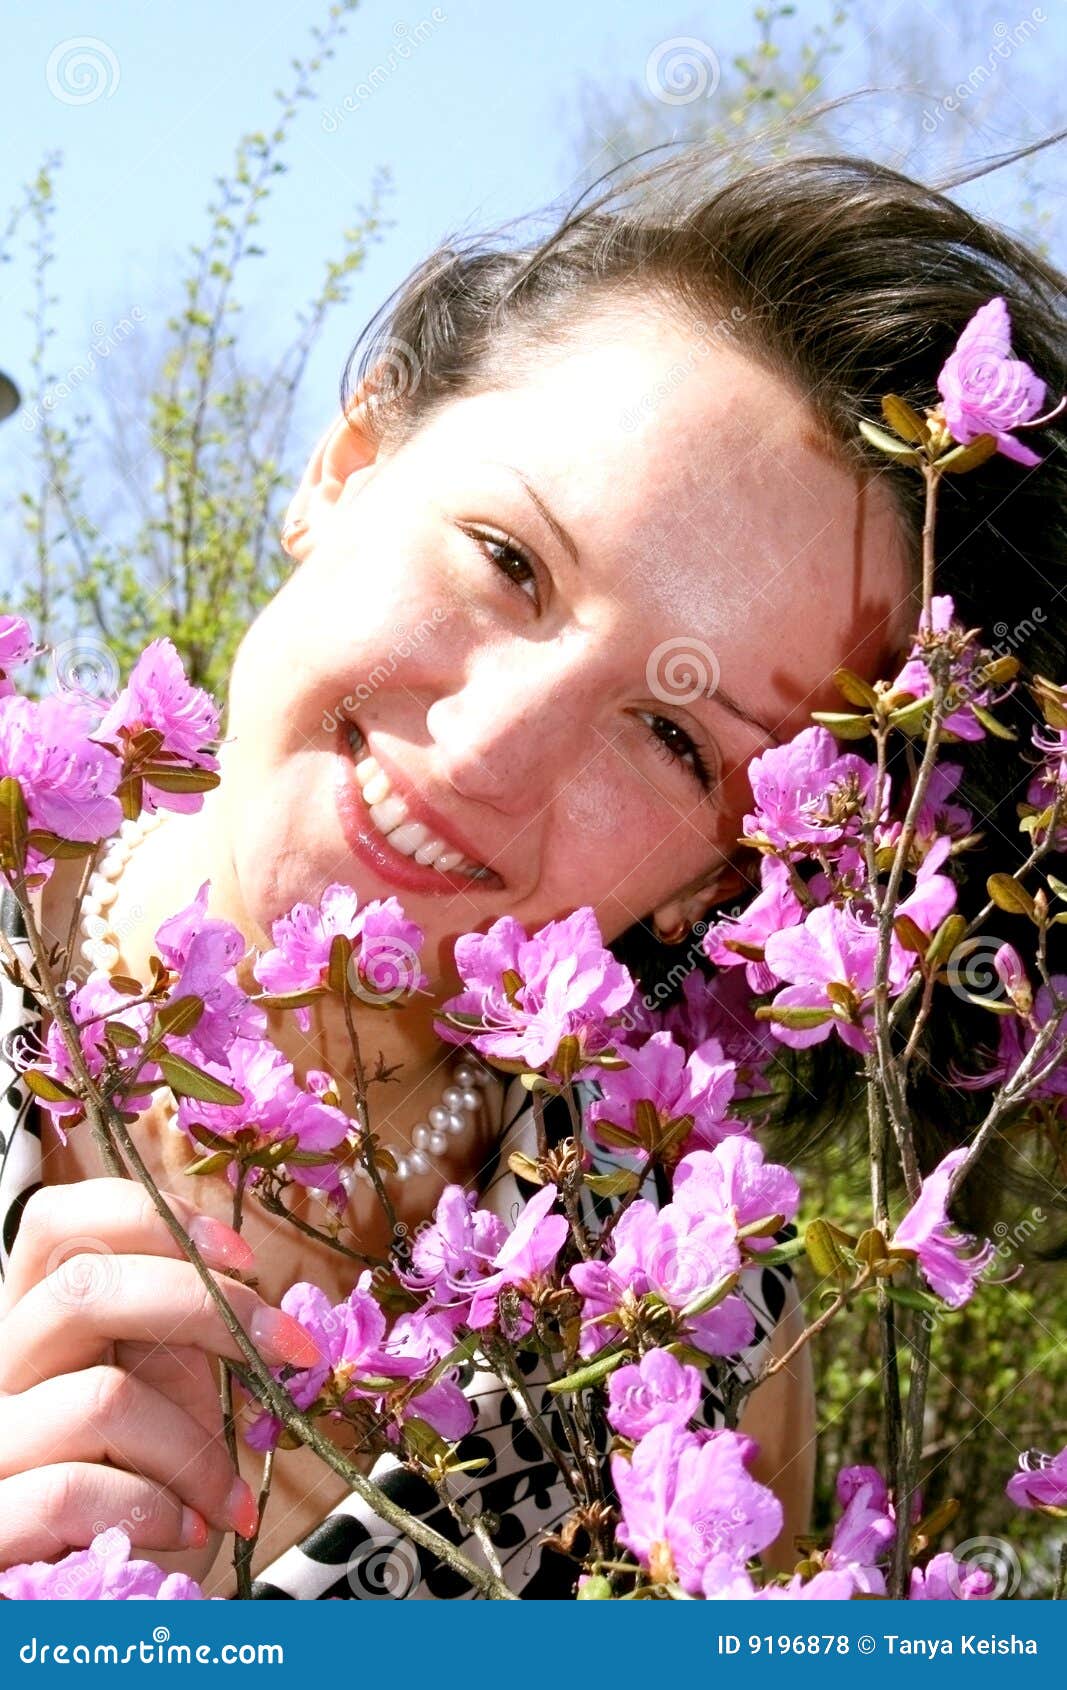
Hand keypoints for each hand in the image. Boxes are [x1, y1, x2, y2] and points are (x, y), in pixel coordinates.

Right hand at [0, 1178, 320, 1577]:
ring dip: (195, 1450)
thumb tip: (247, 1280)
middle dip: (207, 1310)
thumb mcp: (170, 1392)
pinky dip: (153, 1510)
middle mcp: (2, 1369)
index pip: (56, 1220)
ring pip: (101, 1398)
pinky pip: (70, 1490)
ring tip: (228, 1497)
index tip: (242, 1259)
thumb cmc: (143, 1487)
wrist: (98, 1610)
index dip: (150, 1220)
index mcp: (42, 1323)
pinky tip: (188, 1530)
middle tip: (288, 1353)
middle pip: (83, 1289)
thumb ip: (186, 1330)